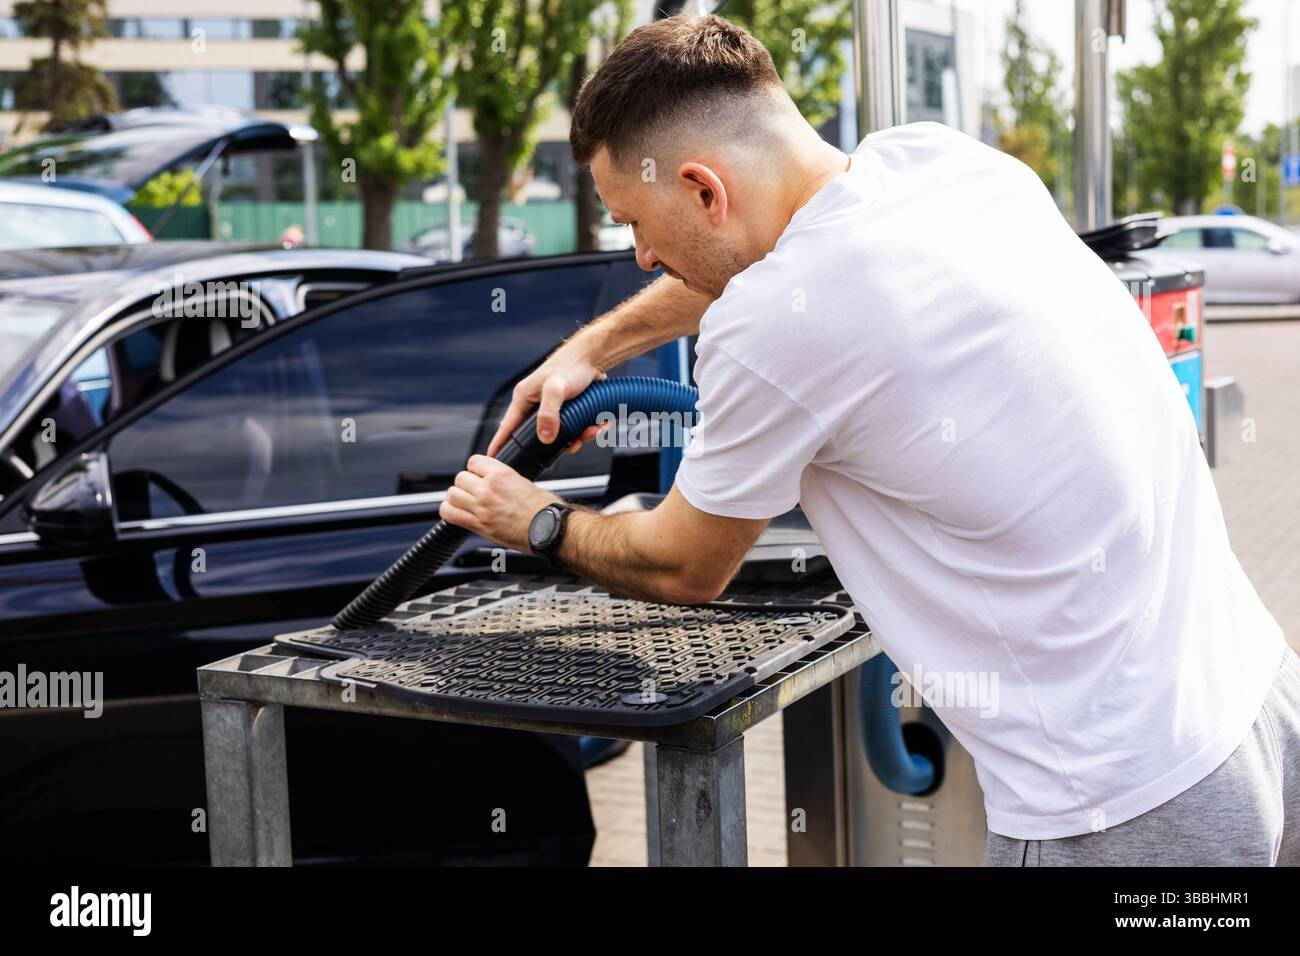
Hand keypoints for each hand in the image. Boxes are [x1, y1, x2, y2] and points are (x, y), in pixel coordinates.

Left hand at [439, 455, 561, 551]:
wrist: (549, 530)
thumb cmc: (545, 509)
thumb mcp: (526, 483)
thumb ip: (506, 480)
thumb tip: (498, 480)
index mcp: (502, 475)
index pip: (473, 461)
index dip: (475, 468)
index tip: (478, 473)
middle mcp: (488, 489)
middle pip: (460, 478)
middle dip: (465, 483)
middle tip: (472, 489)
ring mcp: (482, 508)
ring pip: (452, 494)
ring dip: (456, 496)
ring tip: (463, 500)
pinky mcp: (479, 526)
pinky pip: (450, 514)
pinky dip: (449, 511)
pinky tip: (455, 511)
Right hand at [487, 344, 609, 457]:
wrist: (595, 356)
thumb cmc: (571, 365)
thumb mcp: (556, 389)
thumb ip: (548, 414)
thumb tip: (545, 438)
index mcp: (524, 398)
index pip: (507, 426)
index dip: (500, 443)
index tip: (493, 459)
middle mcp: (537, 405)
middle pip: (540, 436)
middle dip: (558, 444)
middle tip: (572, 445)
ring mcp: (554, 409)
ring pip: (562, 435)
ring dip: (579, 437)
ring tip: (590, 430)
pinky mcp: (570, 410)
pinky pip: (577, 428)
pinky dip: (588, 429)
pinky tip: (598, 424)